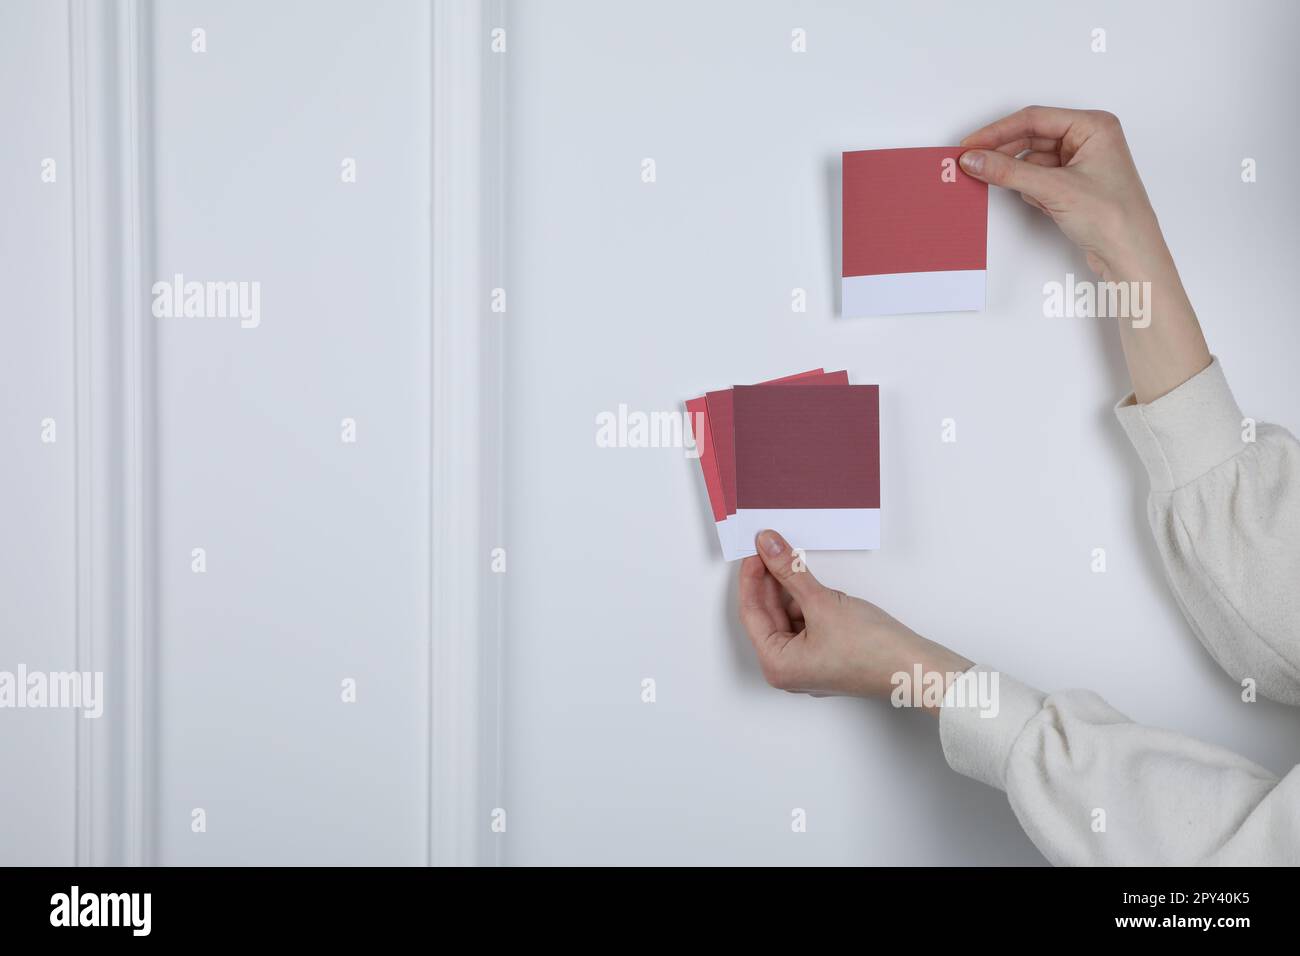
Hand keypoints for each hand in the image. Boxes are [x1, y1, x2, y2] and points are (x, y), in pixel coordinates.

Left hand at [737, 530, 971, 712]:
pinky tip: (812, 583)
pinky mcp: (826, 657)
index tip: (755, 551)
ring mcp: (808, 665)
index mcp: (777, 666)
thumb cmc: (872, 650)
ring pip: (788, 618)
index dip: (751, 578)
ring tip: (794, 562)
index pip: (751, 613)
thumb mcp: (822, 602)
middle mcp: (788, 671)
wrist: (915, 668)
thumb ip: (789, 571)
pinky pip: (806, 624)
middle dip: (771, 582)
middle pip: (769, 616)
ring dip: (791, 590)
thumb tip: (768, 547)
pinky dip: (807, 602)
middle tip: (772, 549)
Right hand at [959, 105, 1210, 403]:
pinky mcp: (1073, 185)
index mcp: (1094, 126)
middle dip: (1002, 151)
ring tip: (990, 180)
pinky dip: (1026, 186)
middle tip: (971, 161)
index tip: (971, 144)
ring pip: (1032, 159)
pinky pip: (1038, 177)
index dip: (998, 131)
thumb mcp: (1055, 189)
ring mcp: (1081, 163)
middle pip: (1031, 137)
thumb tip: (975, 159)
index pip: (1035, 119)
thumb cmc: (1115, 218)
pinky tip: (1025, 197)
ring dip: (1014, 171)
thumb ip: (1009, 172)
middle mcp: (1089, 140)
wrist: (1131, 256)